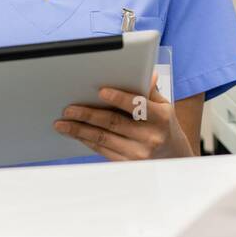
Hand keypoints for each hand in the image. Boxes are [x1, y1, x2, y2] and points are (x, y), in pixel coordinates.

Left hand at [52, 72, 191, 160]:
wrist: (173, 156)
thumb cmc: (164, 125)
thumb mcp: (164, 106)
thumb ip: (150, 91)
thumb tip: (145, 72)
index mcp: (161, 118)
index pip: (137, 106)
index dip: (119, 98)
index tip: (100, 91)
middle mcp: (150, 137)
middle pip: (113, 123)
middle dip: (88, 115)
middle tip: (69, 109)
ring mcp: (138, 154)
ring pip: (103, 139)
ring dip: (80, 131)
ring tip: (62, 124)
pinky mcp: (127, 164)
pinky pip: (102, 150)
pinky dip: (86, 140)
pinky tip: (75, 134)